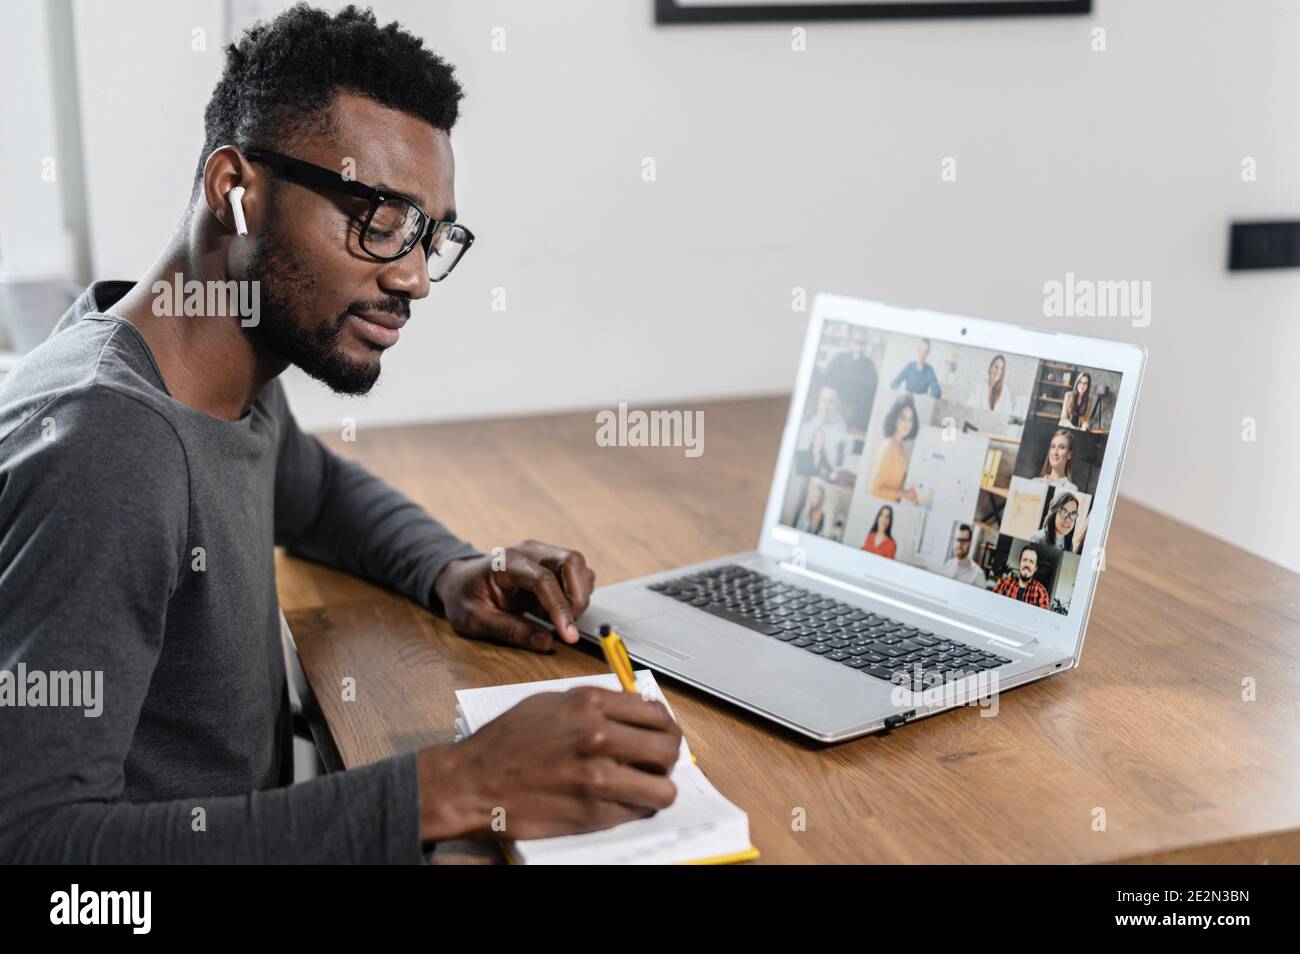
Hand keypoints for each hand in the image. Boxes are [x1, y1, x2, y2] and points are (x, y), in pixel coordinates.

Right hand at [417, 687, 681, 841]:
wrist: (473, 782)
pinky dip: (637, 808)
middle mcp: (599, 737)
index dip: (662, 725)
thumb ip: (591, 703)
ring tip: (646, 785)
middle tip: (659, 761)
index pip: (654, 712)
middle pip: (668, 747)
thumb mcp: (548, 703)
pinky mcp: (593, 812)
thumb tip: (628, 708)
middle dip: (669, 755)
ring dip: (659, 787)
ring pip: (663, 787)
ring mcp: (599, 777)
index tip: (659, 733)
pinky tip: (623, 800)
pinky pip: (639, 812)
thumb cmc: (504, 743)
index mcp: (589, 705)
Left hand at [433, 539, 595, 651]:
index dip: (560, 607)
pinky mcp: (550, 564)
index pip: (543, 579)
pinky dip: (575, 595)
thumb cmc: (464, 597)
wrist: (459, 581)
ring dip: (578, 596)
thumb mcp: (475, 619)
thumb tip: (546, 642)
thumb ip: (510, 630)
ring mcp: (542, 554)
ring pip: (578, 567)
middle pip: (571, 562)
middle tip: (568, 626)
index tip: (568, 635)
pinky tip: (555, 611)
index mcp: (507, 561)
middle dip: (578, 597)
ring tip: (557, 619)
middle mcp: (529, 551)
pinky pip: (576, 575)